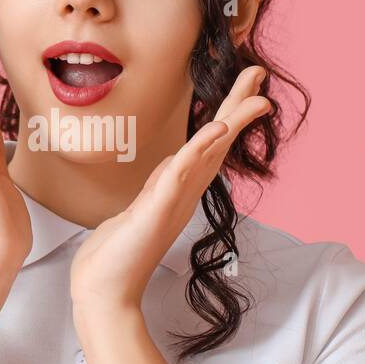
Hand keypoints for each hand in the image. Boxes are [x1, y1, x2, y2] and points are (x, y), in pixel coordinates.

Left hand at [69, 66, 271, 312]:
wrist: (104, 289)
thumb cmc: (119, 252)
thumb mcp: (143, 206)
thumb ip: (161, 183)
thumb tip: (175, 160)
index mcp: (181, 189)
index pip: (211, 144)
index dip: (229, 113)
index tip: (246, 85)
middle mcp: (185, 193)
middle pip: (220, 142)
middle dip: (239, 106)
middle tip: (260, 74)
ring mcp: (174, 201)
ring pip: (210, 153)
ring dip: (232, 122)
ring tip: (257, 98)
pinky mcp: (158, 209)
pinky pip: (181, 173)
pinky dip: (199, 150)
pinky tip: (216, 130)